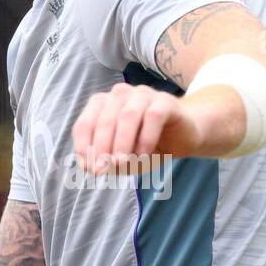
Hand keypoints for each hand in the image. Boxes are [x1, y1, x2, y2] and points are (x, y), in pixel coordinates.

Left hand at [71, 82, 202, 173]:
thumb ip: (105, 162)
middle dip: (101, 148)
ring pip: (127, 116)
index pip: (84, 124)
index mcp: (102, 105)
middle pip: (104, 120)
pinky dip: (146, 139)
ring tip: (122, 165)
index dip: (84, 147)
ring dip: (122, 143)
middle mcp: (120, 94)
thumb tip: (93, 168)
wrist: (182, 138)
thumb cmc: (145, 147)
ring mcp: (143, 94)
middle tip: (103, 170)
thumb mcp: (121, 159)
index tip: (90, 169)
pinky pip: (153, 117)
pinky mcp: (165, 101)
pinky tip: (144, 156)